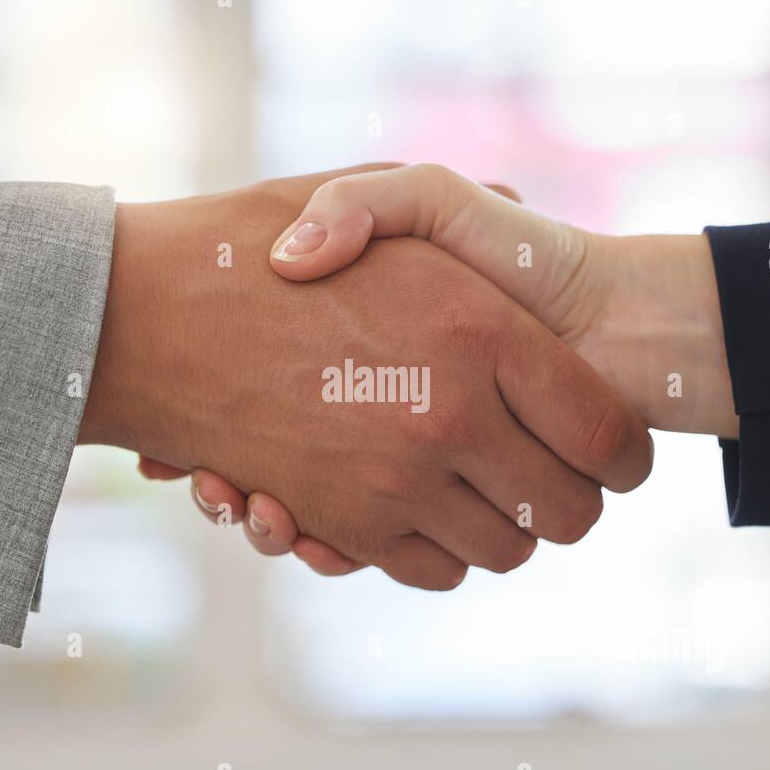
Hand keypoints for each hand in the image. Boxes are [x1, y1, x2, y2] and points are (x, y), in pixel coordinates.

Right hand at [88, 166, 653, 587]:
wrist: (144, 316)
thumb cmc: (262, 243)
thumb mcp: (377, 199)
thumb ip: (470, 209)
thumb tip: (530, 213)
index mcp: (480, 331)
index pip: (607, 437)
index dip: (626, 456)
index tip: (615, 455)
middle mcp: (447, 417)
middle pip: (568, 513)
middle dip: (574, 502)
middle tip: (556, 474)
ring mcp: (392, 480)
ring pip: (504, 551)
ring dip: (508, 528)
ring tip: (488, 487)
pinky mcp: (342, 524)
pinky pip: (433, 570)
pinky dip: (442, 550)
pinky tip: (427, 504)